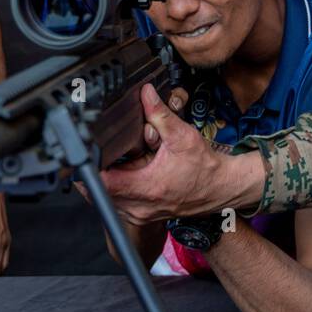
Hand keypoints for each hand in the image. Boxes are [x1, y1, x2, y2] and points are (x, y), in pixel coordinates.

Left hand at [99, 83, 253, 222]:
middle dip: (97, 172)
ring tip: (114, 165)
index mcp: (147, 188)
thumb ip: (160, 114)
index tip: (92, 153)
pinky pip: (117, 206)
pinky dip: (115, 191)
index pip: (101, 183)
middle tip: (101, 155)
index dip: (90, 167)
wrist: (220, 188)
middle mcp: (140, 207)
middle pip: (98, 192)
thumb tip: (146, 94)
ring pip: (106, 200)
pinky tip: (124, 176)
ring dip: (105, 182)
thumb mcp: (182, 136)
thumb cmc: (205, 167)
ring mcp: (140, 215)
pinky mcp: (142, 217)